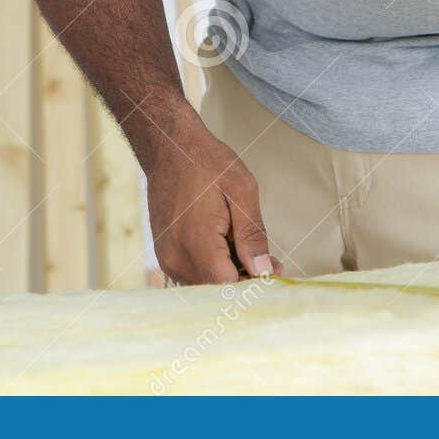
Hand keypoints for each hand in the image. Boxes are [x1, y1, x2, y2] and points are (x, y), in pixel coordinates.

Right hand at [146, 126, 278, 283]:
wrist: (169, 148)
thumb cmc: (206, 163)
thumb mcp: (241, 190)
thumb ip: (252, 233)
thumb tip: (262, 270)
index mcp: (196, 242)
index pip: (227, 287)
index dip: (254, 283)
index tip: (273, 268)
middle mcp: (176, 256)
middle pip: (216, 290)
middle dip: (245, 279)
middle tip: (268, 259)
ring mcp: (167, 257)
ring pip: (205, 284)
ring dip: (229, 273)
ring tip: (245, 246)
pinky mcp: (165, 254)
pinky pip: (193, 273)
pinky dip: (213, 266)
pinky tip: (226, 245)